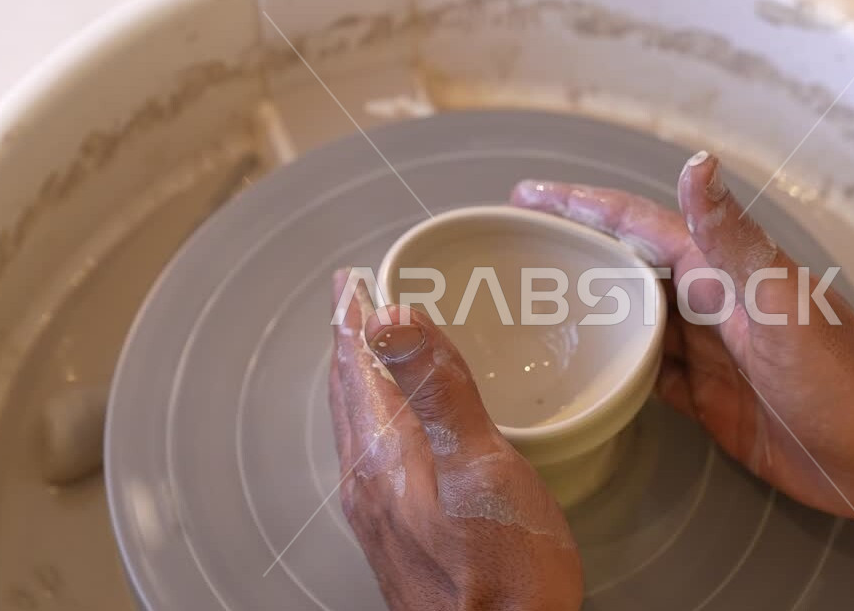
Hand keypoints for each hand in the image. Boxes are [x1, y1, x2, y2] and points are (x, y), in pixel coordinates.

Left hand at [329, 271, 582, 608]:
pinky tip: (401, 432)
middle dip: (351, 344)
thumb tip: (394, 318)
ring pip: (359, 428)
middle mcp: (370, 483)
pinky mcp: (403, 538)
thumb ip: (438, 390)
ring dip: (361, 380)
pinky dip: (379, 419)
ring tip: (370, 353)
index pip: (355, 367)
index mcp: (384, 454)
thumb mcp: (478, 466)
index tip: (351, 281)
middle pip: (350, 395)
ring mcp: (382, 514)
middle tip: (355, 304)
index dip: (353, 319)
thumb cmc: (502, 571)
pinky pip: (376, 459)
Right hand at [510, 152, 853, 549]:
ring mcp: (705, 353)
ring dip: (584, 312)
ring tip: (527, 309)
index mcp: (719, 271)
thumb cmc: (840, 378)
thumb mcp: (779, 302)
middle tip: (510, 252)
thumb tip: (697, 165)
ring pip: (629, 323)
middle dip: (569, 254)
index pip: (635, 227)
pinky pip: (645, 376)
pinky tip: (580, 371)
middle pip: (623, 271)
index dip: (580, 207)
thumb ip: (731, 239)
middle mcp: (707, 304)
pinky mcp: (707, 400)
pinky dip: (611, 369)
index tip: (526, 197)